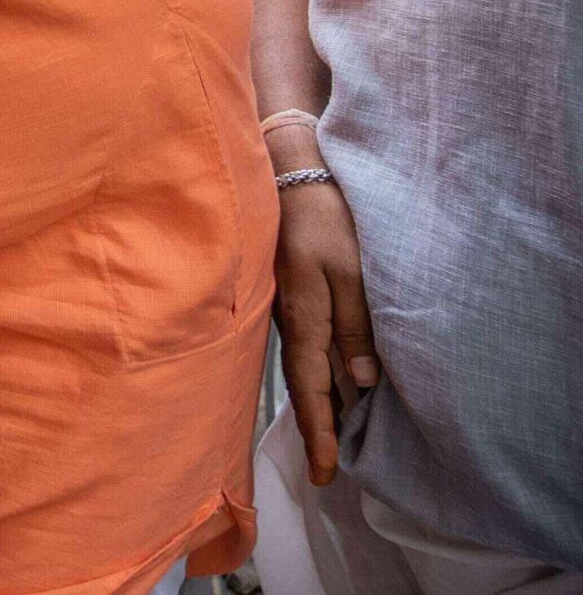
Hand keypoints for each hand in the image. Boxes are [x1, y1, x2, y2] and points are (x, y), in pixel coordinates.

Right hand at [274, 172, 378, 485]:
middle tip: (325, 471)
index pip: (312, 391)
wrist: (288, 172)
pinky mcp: (289, 292)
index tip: (325, 475)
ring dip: (318, 402)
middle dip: (316, 427)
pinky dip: (315, 372)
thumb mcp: (350, 271)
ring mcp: (285, 306)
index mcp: (304, 318)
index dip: (320, 434)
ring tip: (333, 436)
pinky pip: (303, 345)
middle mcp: (289, 319)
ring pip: (303, 366)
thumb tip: (362, 381)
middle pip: (303, 385)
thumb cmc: (323, 217)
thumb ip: (355, 325)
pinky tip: (328, 381)